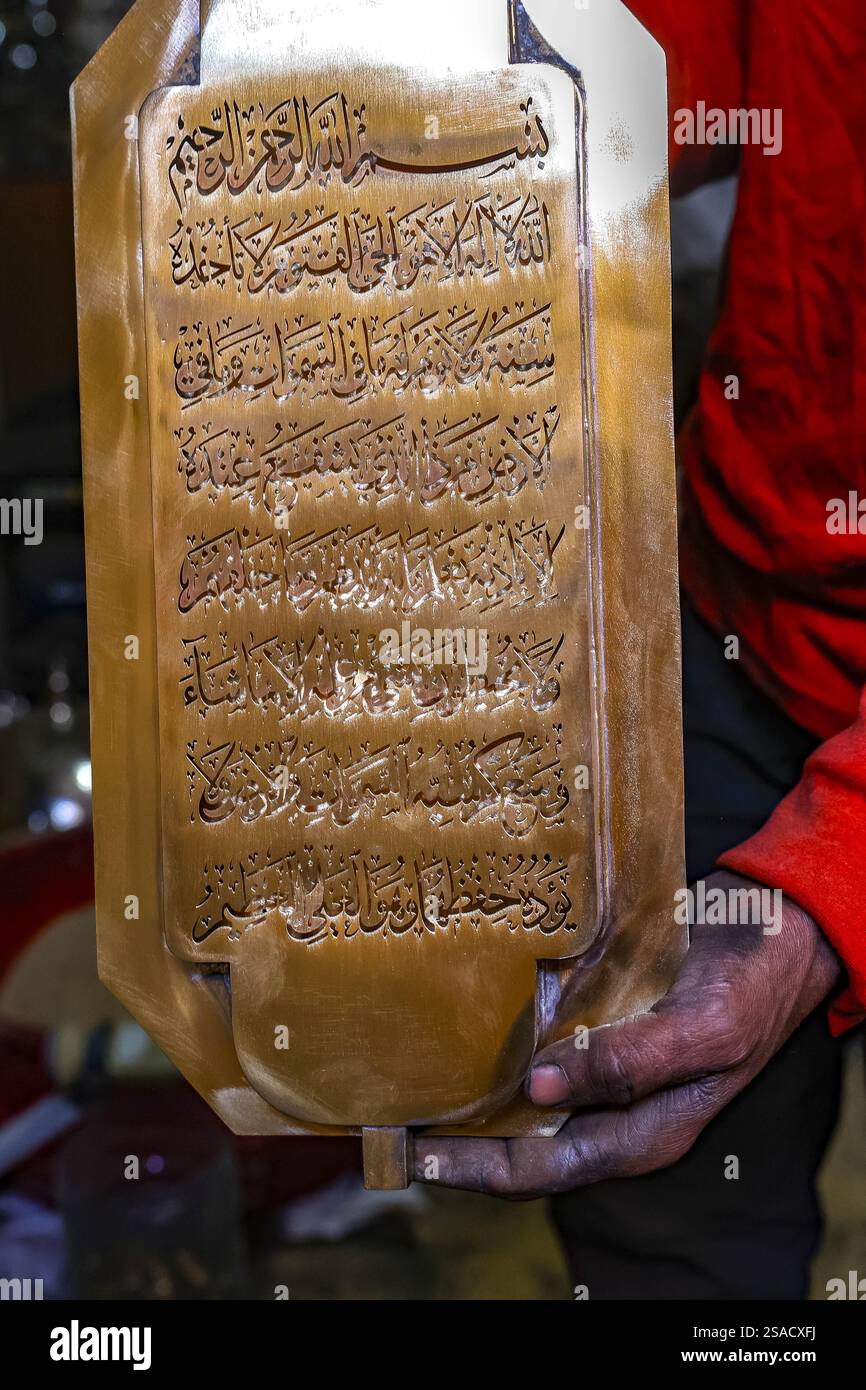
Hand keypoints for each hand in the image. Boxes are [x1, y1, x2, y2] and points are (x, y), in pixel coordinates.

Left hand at [414, 872, 840, 1196]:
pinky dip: (502, 1033)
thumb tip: (540, 1091)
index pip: (541, 1170)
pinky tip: (464, 1008)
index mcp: (640, 1131)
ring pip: (524, 1091)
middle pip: (521, 1139)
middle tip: (393, 1108)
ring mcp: (606, 1064)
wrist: (778, 927)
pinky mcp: (602, 1022)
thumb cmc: (749, 988)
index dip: (475, 1169)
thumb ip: (629, 1065)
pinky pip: (540, 1039)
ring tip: (414, 1064)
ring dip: (475, 1084)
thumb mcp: (702, 1032)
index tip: (414, 1153)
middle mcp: (614, 1107)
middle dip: (459, 1135)